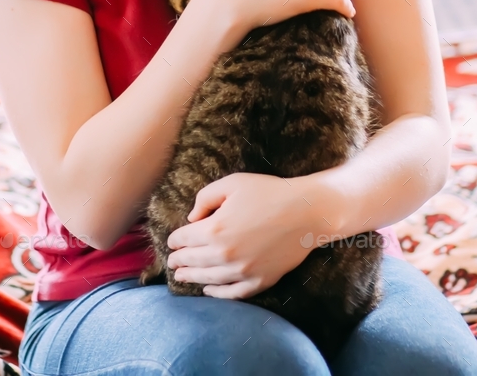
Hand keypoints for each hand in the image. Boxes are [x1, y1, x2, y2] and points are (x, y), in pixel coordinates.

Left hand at [165, 172, 331, 299]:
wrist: (305, 211)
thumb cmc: (268, 192)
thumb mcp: (232, 183)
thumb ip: (205, 198)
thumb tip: (192, 218)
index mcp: (214, 229)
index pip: (185, 239)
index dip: (175, 240)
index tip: (171, 242)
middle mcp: (224, 255)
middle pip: (193, 261)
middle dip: (179, 261)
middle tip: (172, 263)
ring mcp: (242, 271)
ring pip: (209, 279)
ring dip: (192, 278)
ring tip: (182, 277)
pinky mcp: (259, 281)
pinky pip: (232, 293)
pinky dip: (217, 293)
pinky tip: (209, 290)